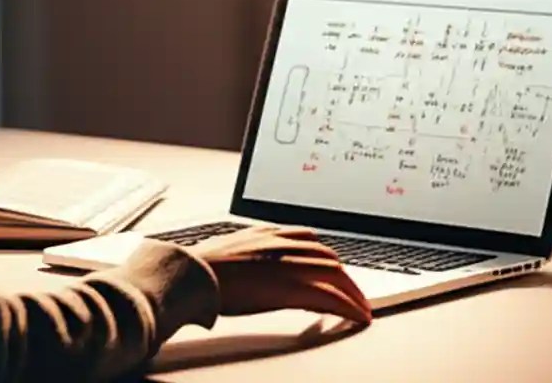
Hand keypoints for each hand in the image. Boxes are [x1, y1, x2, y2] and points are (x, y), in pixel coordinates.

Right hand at [190, 225, 372, 324]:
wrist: (191, 274)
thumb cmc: (199, 267)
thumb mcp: (227, 249)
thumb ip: (246, 252)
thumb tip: (250, 266)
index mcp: (267, 233)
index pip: (309, 238)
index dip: (324, 257)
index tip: (333, 270)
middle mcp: (282, 244)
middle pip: (328, 257)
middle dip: (345, 277)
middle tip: (353, 294)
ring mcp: (287, 264)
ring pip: (335, 275)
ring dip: (352, 293)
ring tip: (360, 308)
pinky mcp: (290, 287)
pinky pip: (330, 297)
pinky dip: (348, 307)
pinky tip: (356, 317)